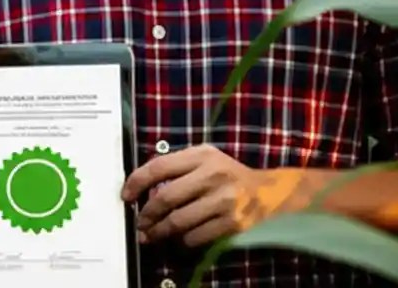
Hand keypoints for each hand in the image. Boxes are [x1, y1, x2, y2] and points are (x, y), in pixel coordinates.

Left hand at [121, 144, 291, 247]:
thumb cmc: (229, 176)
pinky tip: (179, 239)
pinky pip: (195, 237)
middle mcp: (213, 175)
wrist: (271, 194)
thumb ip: (177, 167)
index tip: (126, 196)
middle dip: (146, 215)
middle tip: (139, 224)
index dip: (136, 182)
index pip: (159, 167)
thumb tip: (143, 188)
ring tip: (152, 235)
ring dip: (159, 232)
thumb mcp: (206, 160)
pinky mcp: (232, 224)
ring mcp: (223, 201)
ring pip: (178, 222)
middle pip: (165, 198)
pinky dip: (182, 241)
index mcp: (202, 155)